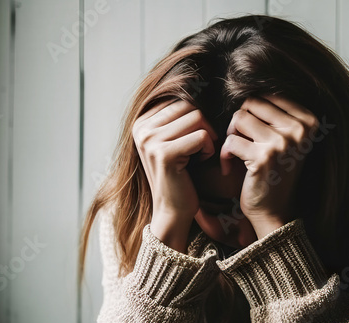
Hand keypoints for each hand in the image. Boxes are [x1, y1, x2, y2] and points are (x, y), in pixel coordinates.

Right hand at [132, 98, 217, 250]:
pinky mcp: (164, 154)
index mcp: (141, 122)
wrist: (172, 211)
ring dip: (206, 137)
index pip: (180, 100)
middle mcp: (141, 128)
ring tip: (198, 155)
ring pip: (197, 118)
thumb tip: (196, 84)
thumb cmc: (179, 176)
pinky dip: (207, 149)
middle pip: (189, 106)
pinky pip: (201, 136)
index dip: (196, 120)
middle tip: (200, 148)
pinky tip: (200, 162)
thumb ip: (177, 117)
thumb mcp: (173, 141)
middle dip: (203, 126)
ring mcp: (150, 141)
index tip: (193, 141)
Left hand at [219, 94, 320, 236]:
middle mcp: (299, 129)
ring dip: (230, 136)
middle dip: (239, 122)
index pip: (268, 95)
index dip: (252, 112)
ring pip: (239, 119)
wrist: (275, 212)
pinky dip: (224, 155)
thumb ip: (275, 114)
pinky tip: (228, 168)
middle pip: (252, 103)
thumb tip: (248, 84)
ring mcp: (283, 143)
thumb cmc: (275, 173)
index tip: (251, 133)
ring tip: (234, 154)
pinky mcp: (263, 158)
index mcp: (308, 120)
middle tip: (238, 142)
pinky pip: (230, 141)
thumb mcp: (285, 140)